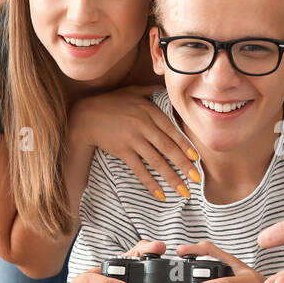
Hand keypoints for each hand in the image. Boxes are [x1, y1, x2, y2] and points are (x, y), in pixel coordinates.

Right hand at [70, 87, 199, 199]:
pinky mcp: (122, 151)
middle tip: (197, 179)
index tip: (197, 158)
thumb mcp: (132, 91)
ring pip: (156, 161)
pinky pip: (139, 170)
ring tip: (184, 191)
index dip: (185, 145)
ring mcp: (133, 139)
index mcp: (149, 111)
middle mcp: (143, 125)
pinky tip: (161, 194)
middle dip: (185, 165)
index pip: (172, 131)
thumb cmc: (111, 102)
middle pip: (168, 148)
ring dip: (172, 178)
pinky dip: (151, 183)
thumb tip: (166, 87)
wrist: (85, 116)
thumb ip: (150, 90)